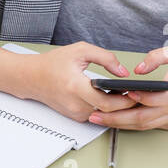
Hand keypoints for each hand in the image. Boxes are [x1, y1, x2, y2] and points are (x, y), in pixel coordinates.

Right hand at [16, 42, 135, 122]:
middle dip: (125, 105)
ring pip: (103, 115)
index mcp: (75, 86)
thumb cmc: (53, 63)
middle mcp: (75, 104)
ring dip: (115, 107)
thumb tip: (123, 72)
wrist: (31, 77)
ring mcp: (74, 113)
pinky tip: (110, 97)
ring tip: (124, 94)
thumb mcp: (80, 51)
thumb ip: (105, 58)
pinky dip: (104, 108)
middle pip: (108, 111)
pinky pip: (95, 115)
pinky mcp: (75, 117)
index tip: (134, 92)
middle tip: (136, 94)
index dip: (124, 99)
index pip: (106, 101)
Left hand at [86, 43, 167, 131]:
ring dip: (120, 124)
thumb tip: (138, 69)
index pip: (149, 97)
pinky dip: (134, 124)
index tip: (113, 96)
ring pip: (143, 125)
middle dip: (114, 119)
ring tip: (100, 119)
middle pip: (140, 118)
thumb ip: (158, 56)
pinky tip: (120, 119)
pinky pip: (151, 125)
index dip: (131, 99)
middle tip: (94, 115)